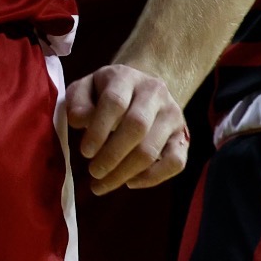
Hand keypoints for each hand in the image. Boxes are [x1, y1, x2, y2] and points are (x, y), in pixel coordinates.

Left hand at [64, 63, 192, 195]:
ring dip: (125, 172)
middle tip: (93, 172)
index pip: (115, 102)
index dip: (98, 130)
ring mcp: (172, 114)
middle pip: (137, 126)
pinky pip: (176, 162)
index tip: (85, 152)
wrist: (143, 87)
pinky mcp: (182, 136)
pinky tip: (130, 182)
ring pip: (152, 149)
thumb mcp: (86, 88)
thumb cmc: (107, 92)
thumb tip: (78, 121)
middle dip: (112, 155)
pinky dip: (153, 178)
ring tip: (103, 183)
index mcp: (126, 77)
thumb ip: (77, 102)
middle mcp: (154, 92)